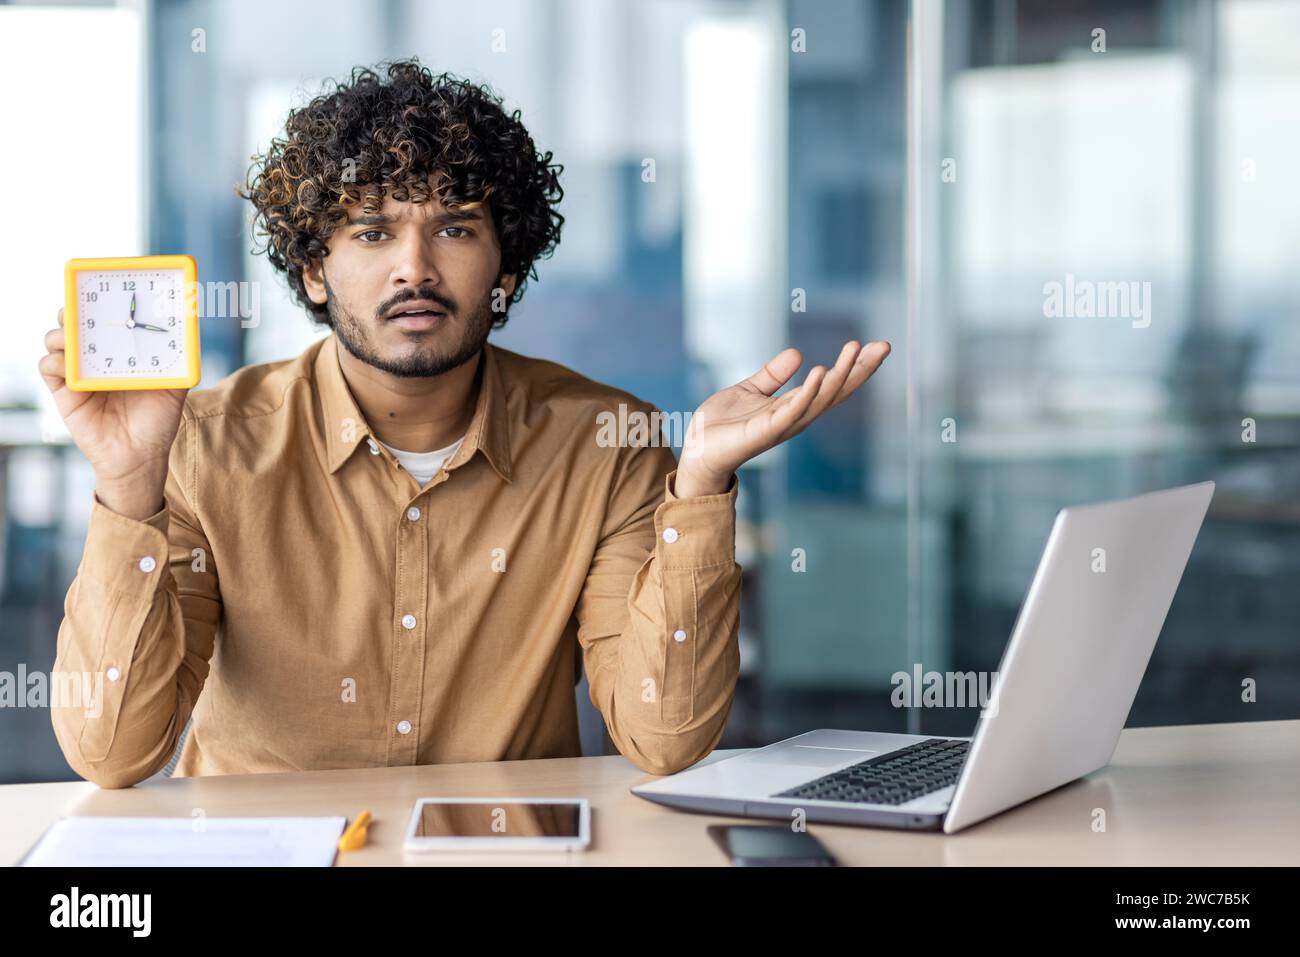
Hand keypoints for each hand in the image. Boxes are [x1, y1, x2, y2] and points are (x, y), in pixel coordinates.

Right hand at [39, 308, 188, 518]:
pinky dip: (53, 361)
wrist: (140, 457)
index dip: (98, 303)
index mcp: (119, 352)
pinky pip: (47, 368)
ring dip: (59, 333)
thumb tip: (191, 336)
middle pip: (74, 324)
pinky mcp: (64, 392)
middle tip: (78, 308)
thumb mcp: (174, 389)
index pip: (104, 320)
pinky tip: (67, 363)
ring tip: (71, 336)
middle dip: (71, 310)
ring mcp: (77, 374)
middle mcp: (95, 358)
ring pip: (55, 341)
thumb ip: (179, 365)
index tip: (101, 290)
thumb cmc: (157, 421)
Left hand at [675, 340, 890, 497]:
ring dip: (840, 375)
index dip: (856, 366)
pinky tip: (821, 371)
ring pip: (820, 398)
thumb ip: (773, 374)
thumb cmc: (723, 424)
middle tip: (883, 346)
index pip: (833, 384)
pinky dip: (808, 392)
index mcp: (795, 405)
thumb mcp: (751, 389)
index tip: (877, 345)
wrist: (697, 449)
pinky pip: (792, 410)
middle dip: (861, 369)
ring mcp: (783, 425)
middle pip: (837, 391)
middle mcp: (796, 416)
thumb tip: (798, 353)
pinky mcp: (765, 431)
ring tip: (854, 350)